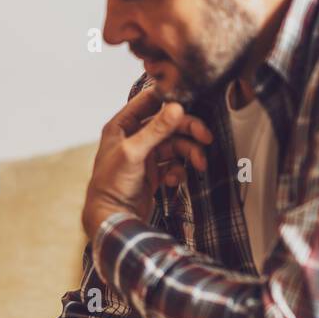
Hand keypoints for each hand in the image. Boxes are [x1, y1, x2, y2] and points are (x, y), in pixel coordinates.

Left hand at [82, 87, 212, 238]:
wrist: (113, 218)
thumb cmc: (112, 184)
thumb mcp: (133, 152)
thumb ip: (156, 129)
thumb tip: (177, 107)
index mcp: (122, 126)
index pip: (148, 101)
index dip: (170, 99)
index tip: (191, 100)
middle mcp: (133, 137)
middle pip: (168, 124)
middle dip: (188, 130)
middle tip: (206, 137)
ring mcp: (145, 155)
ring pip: (175, 145)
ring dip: (189, 153)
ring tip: (199, 164)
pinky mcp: (153, 172)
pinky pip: (173, 164)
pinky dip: (178, 171)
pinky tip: (173, 180)